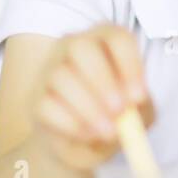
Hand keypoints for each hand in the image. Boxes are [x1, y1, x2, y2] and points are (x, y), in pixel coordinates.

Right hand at [30, 22, 151, 170]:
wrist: (83, 139)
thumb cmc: (117, 113)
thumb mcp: (139, 111)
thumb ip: (140, 109)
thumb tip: (132, 109)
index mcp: (107, 40)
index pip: (117, 38)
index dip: (130, 65)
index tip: (139, 97)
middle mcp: (75, 47)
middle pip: (81, 48)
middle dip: (102, 80)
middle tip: (119, 110)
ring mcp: (51, 70)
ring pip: (61, 77)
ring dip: (88, 107)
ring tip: (108, 131)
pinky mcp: (37, 98)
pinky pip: (47, 105)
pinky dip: (70, 123)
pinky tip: (89, 135)